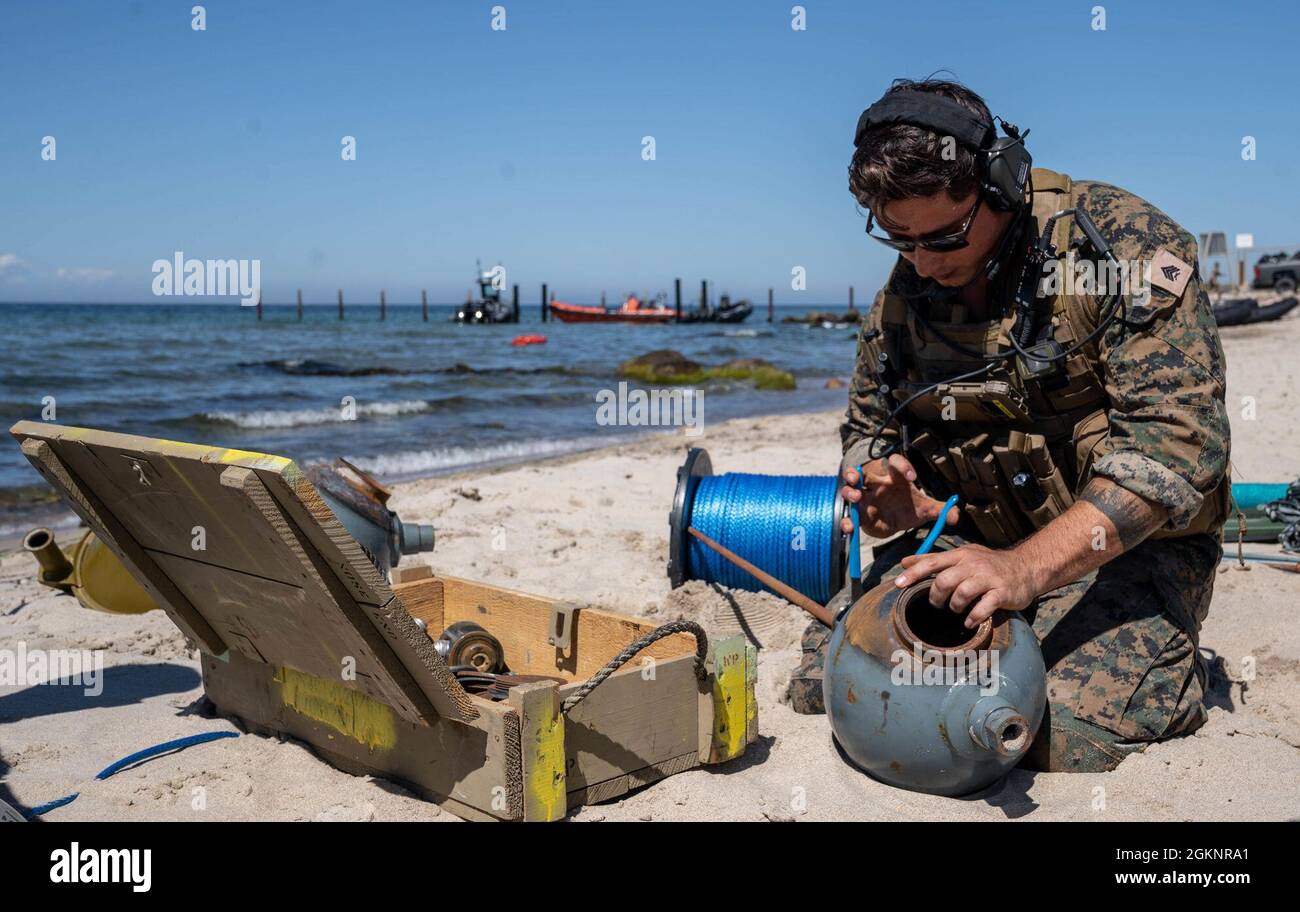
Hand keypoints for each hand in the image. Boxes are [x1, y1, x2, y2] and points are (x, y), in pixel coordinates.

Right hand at [839, 455, 958, 538]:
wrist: (895, 521)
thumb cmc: (908, 508)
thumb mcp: (925, 509)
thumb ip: (940, 511)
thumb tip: (956, 515)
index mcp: (895, 479)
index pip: (896, 464)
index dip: (903, 466)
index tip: (912, 477)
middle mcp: (876, 486)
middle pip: (862, 473)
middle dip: (856, 474)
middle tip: (857, 478)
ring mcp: (865, 500)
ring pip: (850, 490)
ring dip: (849, 492)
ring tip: (854, 498)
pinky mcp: (859, 515)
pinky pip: (849, 516)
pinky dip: (847, 521)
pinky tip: (849, 527)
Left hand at [895, 544, 1041, 627]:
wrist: (1026, 568)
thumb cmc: (988, 564)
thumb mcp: (962, 556)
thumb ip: (933, 560)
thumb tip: (905, 562)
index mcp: (960, 555)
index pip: (932, 562)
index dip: (914, 573)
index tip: (898, 584)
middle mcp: (973, 564)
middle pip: (944, 580)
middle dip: (936, 597)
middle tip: (937, 604)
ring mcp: (988, 578)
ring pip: (962, 594)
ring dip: (954, 607)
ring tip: (956, 611)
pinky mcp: (1002, 592)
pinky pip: (983, 607)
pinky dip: (972, 617)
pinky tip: (970, 621)